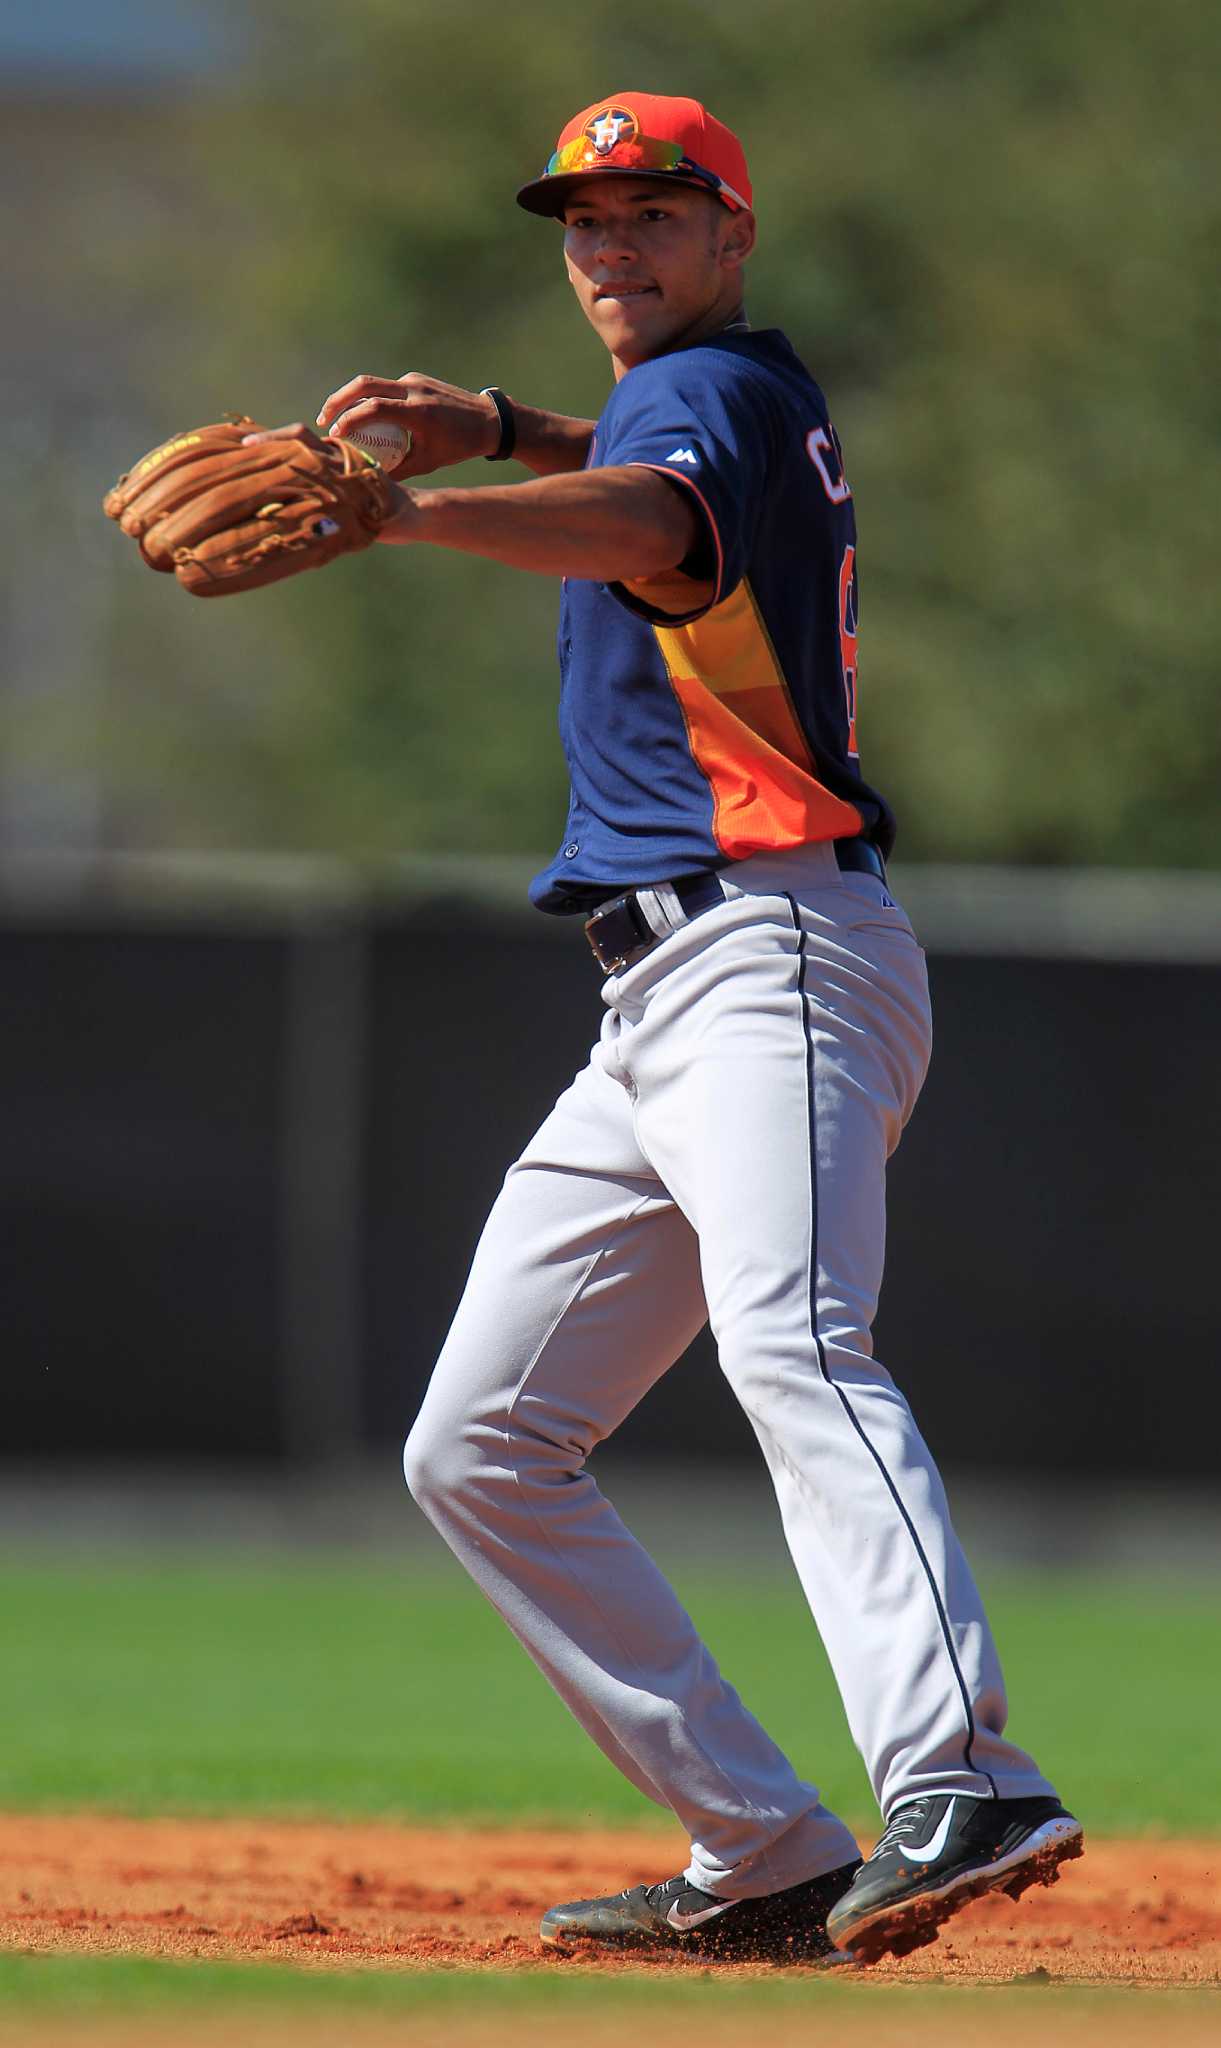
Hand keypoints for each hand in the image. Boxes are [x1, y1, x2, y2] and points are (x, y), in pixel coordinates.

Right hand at [315, 373, 500, 476]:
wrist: (489, 420)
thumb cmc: (459, 446)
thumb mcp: (429, 463)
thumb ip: (399, 469)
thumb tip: (370, 478)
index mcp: (419, 412)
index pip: (374, 409)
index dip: (349, 420)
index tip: (334, 435)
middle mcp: (414, 389)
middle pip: (364, 385)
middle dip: (338, 400)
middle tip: (323, 420)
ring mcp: (415, 381)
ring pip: (373, 383)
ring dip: (351, 398)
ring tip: (336, 417)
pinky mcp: (416, 379)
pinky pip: (386, 387)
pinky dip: (370, 399)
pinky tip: (362, 415)